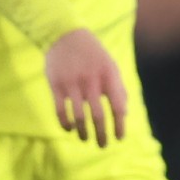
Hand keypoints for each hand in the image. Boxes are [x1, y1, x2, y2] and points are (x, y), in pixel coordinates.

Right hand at [45, 28, 126, 146]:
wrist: (65, 34)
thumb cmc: (92, 54)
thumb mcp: (110, 66)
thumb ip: (118, 88)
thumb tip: (124, 112)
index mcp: (108, 75)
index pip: (117, 106)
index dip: (119, 125)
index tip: (119, 138)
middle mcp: (91, 80)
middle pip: (98, 115)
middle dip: (101, 134)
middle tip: (103, 145)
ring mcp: (72, 83)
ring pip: (78, 116)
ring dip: (83, 132)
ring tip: (86, 139)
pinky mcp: (56, 85)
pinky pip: (60, 111)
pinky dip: (65, 124)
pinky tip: (70, 129)